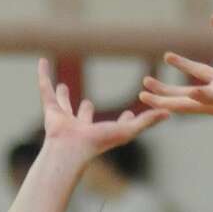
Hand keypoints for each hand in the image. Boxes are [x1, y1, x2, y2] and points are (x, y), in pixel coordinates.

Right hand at [37, 60, 167, 162]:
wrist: (71, 148)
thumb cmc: (100, 142)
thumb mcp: (128, 130)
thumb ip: (147, 121)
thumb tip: (169, 114)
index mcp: (101, 133)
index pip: (114, 125)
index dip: (122, 121)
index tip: (129, 114)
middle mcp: (81, 127)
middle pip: (84, 117)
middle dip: (85, 111)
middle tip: (89, 103)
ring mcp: (64, 119)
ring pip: (62, 105)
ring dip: (63, 97)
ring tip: (63, 86)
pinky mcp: (50, 110)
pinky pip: (45, 88)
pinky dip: (42, 75)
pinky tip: (42, 62)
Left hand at [139, 15, 212, 119]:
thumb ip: (211, 96)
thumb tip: (191, 92)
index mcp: (210, 103)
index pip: (179, 102)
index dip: (160, 99)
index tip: (142, 95)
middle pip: (183, 90)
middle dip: (165, 87)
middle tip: (145, 81)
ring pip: (201, 71)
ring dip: (183, 64)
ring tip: (166, 56)